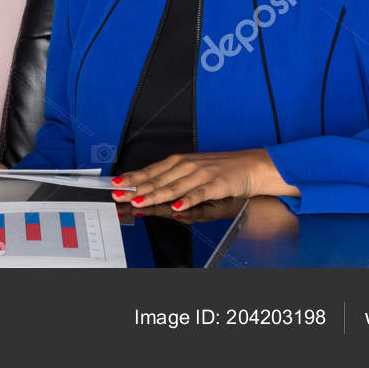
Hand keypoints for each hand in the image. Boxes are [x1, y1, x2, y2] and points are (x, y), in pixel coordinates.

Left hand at [111, 148, 297, 211]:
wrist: (251, 166)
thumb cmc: (221, 169)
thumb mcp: (194, 171)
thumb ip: (174, 180)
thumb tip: (152, 188)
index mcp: (180, 161)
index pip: (151, 170)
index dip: (133, 177)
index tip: (116, 183)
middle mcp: (187, 166)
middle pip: (158, 179)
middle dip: (135, 188)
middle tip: (118, 195)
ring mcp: (201, 174)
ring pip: (173, 187)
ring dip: (154, 195)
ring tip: (138, 201)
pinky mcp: (216, 184)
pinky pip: (199, 193)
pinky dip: (187, 200)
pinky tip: (176, 206)